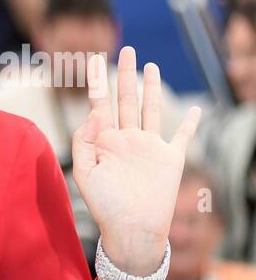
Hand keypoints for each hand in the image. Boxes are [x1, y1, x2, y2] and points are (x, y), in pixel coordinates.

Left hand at [73, 47, 201, 273]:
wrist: (132, 229)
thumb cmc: (104, 205)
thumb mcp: (85, 172)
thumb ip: (85, 141)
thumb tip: (95, 112)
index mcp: (105, 141)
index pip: (99, 104)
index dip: (96, 81)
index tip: (92, 59)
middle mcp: (127, 139)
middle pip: (126, 99)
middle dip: (125, 74)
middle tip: (127, 50)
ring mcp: (150, 147)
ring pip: (150, 110)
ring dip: (151, 88)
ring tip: (150, 66)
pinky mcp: (171, 159)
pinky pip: (183, 137)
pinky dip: (190, 123)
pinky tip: (195, 110)